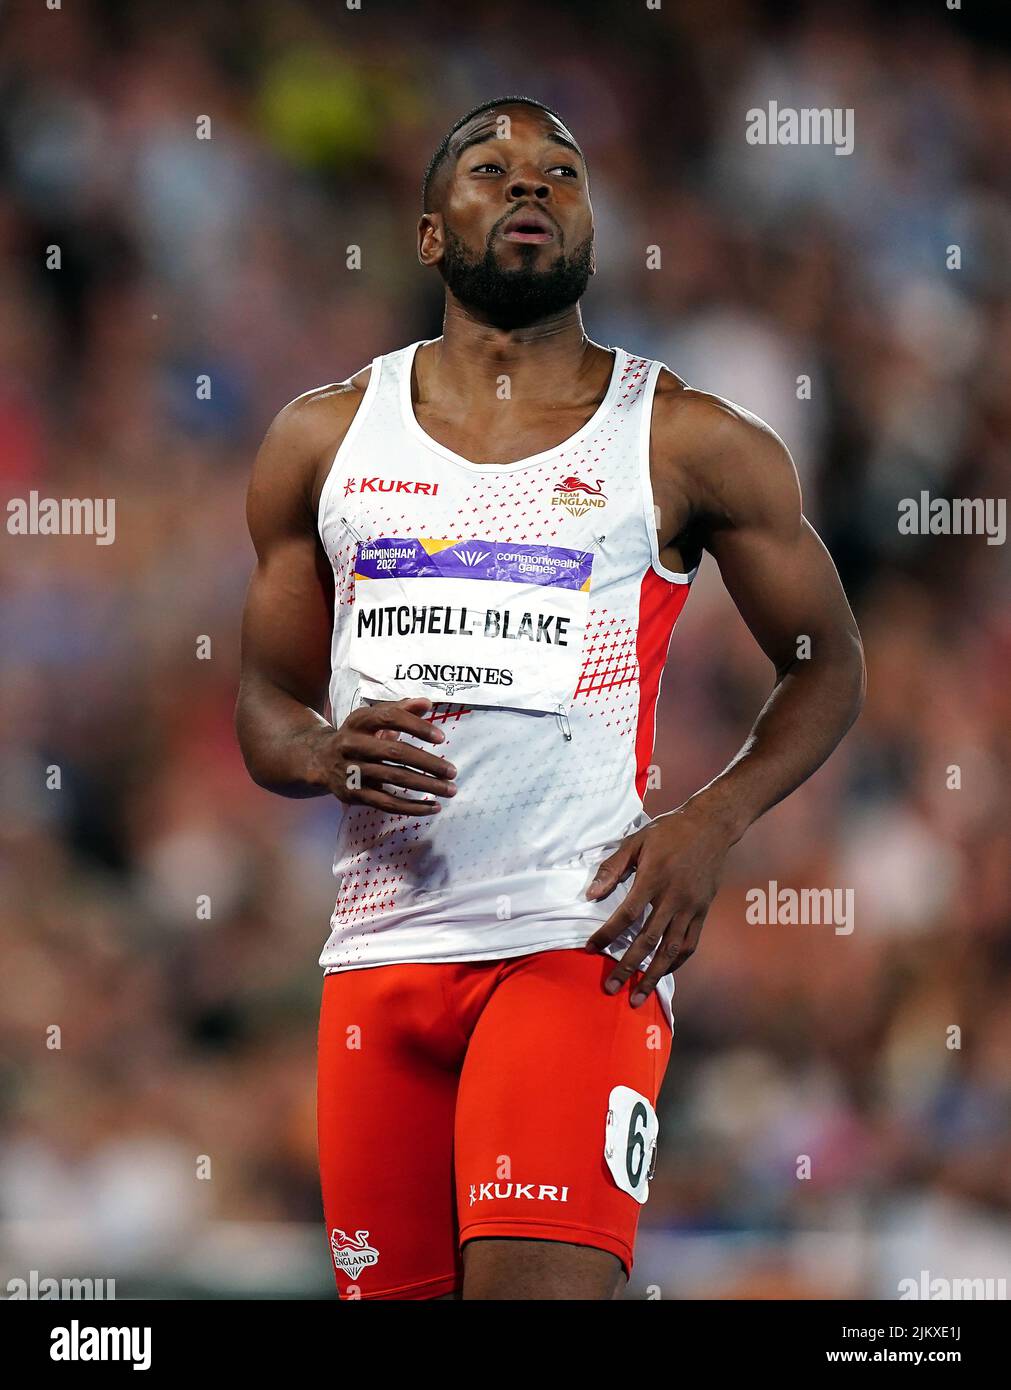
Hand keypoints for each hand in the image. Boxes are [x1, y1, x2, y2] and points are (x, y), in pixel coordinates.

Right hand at [312, 697, 456, 814]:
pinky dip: (412, 807)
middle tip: (452, 771)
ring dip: (425, 786)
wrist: (318, 760)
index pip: (389, 718)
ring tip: (450, 790)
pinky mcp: (353, 794)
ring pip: (394, 779)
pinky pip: (387, 803)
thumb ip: (400, 709)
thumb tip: (427, 703)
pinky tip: (433, 807)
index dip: (416, 726)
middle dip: (427, 763)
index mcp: (359, 721)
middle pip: (395, 752)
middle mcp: (352, 744)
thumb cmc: (357, 736)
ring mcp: (351, 770)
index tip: (441, 738)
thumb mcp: (372, 719)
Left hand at [584, 800, 733, 1004]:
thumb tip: (590, 895)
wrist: (712, 827)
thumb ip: (612, 868)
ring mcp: (691, 908)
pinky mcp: (703, 912)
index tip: (591, 949)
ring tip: (638, 996)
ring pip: (671, 950)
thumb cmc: (669, 831)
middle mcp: (674, 898)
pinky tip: (662, 973)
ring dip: (653, 976)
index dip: (607, 934)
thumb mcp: (636, 841)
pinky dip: (675, 962)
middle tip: (611, 988)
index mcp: (653, 878)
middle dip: (628, 967)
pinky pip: (689, 944)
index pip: (627, 915)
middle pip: (648, 941)